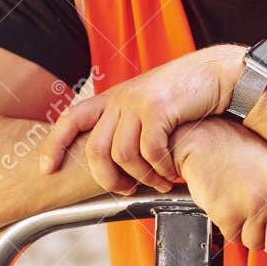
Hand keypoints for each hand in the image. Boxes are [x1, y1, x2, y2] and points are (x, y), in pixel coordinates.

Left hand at [38, 46, 243, 189]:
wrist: (220, 74)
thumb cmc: (188, 95)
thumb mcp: (149, 106)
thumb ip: (130, 124)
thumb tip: (119, 161)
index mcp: (113, 98)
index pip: (70, 119)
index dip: (54, 145)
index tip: (47, 169)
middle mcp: (121, 98)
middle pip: (95, 149)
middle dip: (108, 179)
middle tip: (127, 191)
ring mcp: (138, 102)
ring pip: (123, 155)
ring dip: (142, 178)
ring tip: (159, 183)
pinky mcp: (159, 108)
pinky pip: (150, 151)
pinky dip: (160, 169)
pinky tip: (172, 172)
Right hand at [172, 119, 266, 265]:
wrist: (207, 137)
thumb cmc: (246, 151)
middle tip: (264, 210)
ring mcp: (253, 206)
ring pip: (258, 246)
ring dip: (251, 231)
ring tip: (248, 201)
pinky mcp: (227, 215)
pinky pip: (235, 239)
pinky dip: (233, 227)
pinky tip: (234, 203)